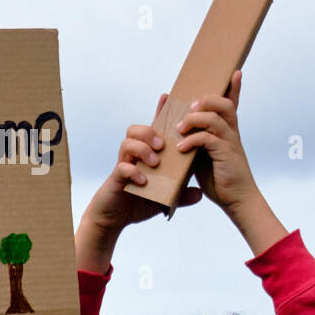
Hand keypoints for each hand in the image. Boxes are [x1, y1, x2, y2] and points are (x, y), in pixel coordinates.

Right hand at [75, 94, 202, 273]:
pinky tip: (144, 181)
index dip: (159, 112)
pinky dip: (134, 172)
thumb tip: (200, 193)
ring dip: (143, 149)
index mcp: (149, 154)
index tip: (167, 96)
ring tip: (156, 161)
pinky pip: (122, 168)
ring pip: (127, 142)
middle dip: (151, 132)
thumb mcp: (166, 197)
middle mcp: (135, 155)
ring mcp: (124, 164)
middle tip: (164, 144)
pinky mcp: (116, 178)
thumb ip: (182, 194)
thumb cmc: (140, 202)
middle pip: (137, 129)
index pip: (155, 129)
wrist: (114, 218)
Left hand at [175, 71, 286, 256]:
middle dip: (206, 100)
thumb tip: (179, 134)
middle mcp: (232, 133)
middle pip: (224, 104)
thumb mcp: (204, 157)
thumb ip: (196, 143)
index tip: (236, 72)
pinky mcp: (225, 153)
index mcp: (229, 132)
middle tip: (189, 108)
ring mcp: (230, 142)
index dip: (235, 88)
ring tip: (180, 128)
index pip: (233, 104)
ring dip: (194, 118)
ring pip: (215, 117)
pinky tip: (181, 149)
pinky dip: (191, 140)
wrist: (237, 200)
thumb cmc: (220, 180)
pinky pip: (207, 138)